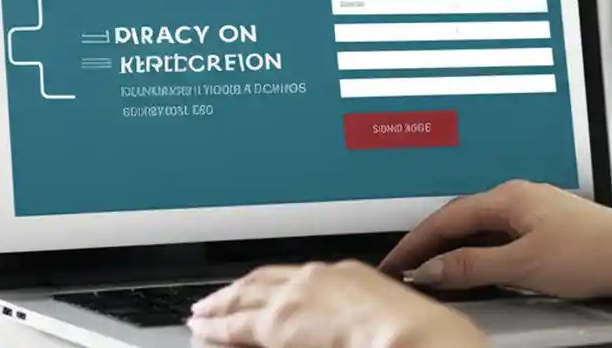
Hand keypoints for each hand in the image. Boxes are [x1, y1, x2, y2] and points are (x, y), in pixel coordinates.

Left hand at [188, 261, 485, 347]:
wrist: (408, 336)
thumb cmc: (408, 334)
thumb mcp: (378, 313)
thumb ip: (352, 312)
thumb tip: (341, 325)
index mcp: (343, 275)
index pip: (293, 276)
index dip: (269, 283)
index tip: (254, 290)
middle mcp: (315, 278)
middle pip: (263, 280)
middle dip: (237, 289)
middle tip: (214, 300)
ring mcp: (295, 298)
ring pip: (245, 297)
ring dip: (220, 305)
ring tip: (202, 315)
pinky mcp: (278, 324)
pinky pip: (237, 325)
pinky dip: (217, 326)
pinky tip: (204, 330)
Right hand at [380, 180, 611, 297]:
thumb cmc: (593, 253)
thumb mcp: (523, 266)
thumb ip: (472, 266)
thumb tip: (433, 268)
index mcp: (509, 197)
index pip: (446, 218)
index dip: (415, 242)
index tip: (394, 262)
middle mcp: (519, 196)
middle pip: (461, 218)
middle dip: (429, 243)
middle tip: (404, 267)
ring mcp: (534, 209)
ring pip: (481, 227)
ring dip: (454, 248)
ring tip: (432, 271)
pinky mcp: (548, 225)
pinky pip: (500, 234)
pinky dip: (478, 251)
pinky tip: (476, 268)